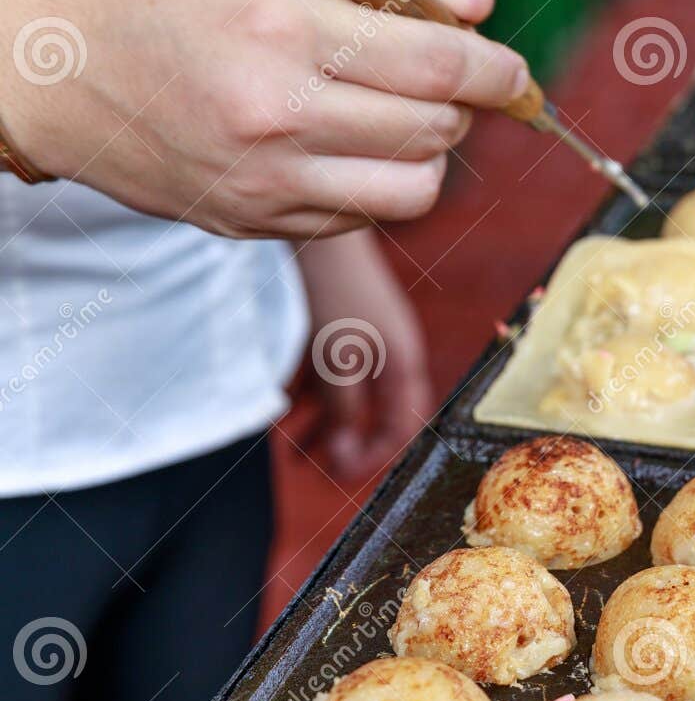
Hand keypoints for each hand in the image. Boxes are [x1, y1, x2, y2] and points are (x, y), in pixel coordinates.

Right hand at [0, 0, 527, 237]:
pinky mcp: (256, 224)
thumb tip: (476, 8)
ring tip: (395, 118)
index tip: (513, 72)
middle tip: (436, 80)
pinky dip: (375, 185)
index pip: (439, 65)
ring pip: (413, 191)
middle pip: (436, 131)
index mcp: (282, 28)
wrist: (51, 70)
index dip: (497, 71)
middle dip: (458, 106)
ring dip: (427, 155)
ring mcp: (267, 180)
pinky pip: (362, 219)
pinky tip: (342, 145)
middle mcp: (278, 114)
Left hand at [293, 231, 433, 480]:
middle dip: (343, 442)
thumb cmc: (335, 291)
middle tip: (312, 469)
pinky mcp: (340, 319)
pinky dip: (310, 388)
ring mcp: (364, 333)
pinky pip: (329, 367)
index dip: (376, 453)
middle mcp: (388, 350)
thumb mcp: (339, 358)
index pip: (403, 423)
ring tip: (292, 446)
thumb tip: (347, 451)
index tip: (342, 473)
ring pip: (347, 391)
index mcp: (402, 361)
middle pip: (371, 411)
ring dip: (322, 419)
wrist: (319, 228)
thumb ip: (344, 407)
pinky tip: (284, 402)